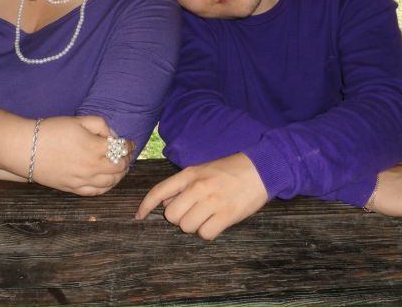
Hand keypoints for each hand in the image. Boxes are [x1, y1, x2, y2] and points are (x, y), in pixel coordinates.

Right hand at [35, 116, 134, 195]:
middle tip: (126, 155)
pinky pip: (96, 193)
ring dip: (119, 175)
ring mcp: (83, 180)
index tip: (129, 143)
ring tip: (119, 168)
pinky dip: (106, 188)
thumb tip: (113, 137)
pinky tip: (107, 182)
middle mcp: (93, 166)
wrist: (26, 148)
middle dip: (126, 160)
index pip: (122, 149)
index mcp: (97, 148)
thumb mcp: (79, 119)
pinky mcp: (72, 188)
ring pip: (111, 182)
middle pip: (120, 167)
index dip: (129, 145)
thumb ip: (101, 125)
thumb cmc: (52, 130)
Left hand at [135, 152, 268, 240]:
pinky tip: (216, 224)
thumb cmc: (231, 170)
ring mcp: (212, 201)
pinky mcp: (227, 214)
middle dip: (179, 218)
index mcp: (190, 174)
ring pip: (187, 226)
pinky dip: (208, 233)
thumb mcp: (203, 169)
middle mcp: (198, 187)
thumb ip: (183, 184)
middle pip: (171, 215)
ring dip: (195, 226)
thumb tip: (164, 202)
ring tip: (208, 217)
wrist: (262, 168)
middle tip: (193, 213)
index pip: (159, 191)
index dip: (146, 206)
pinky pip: (205, 234)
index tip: (139, 217)